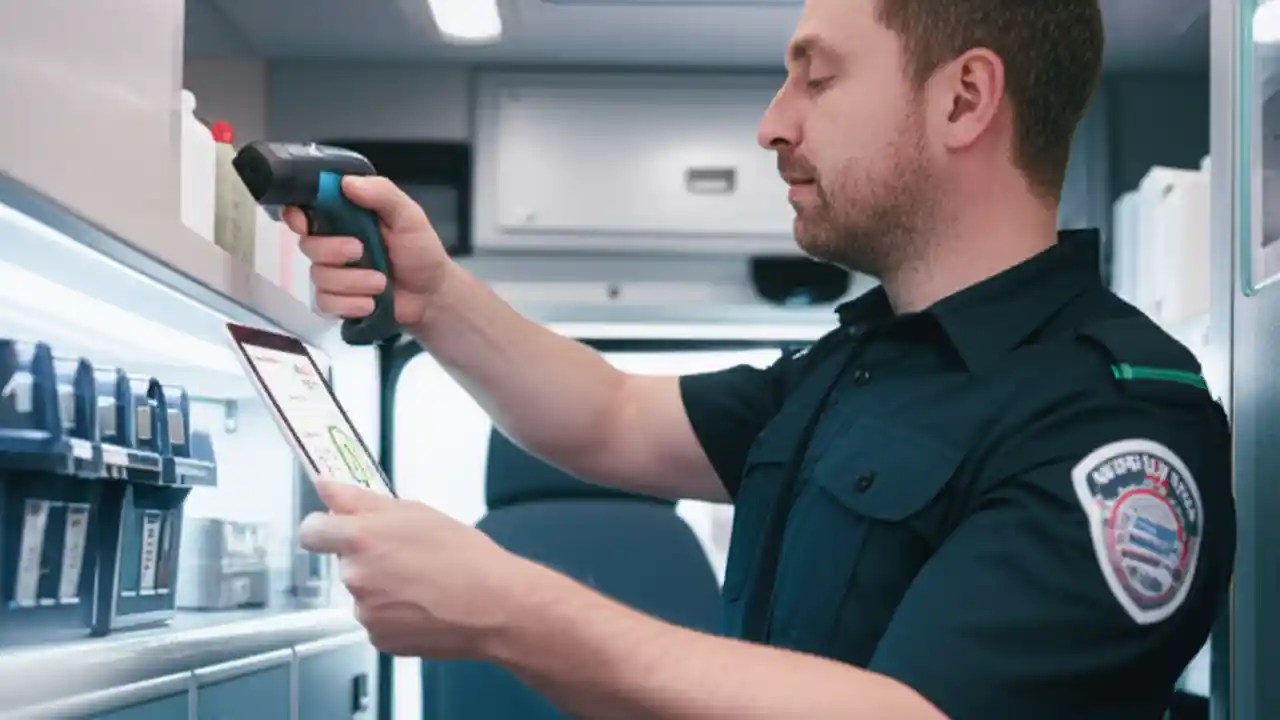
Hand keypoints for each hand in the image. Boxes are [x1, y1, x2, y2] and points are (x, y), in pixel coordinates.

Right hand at [283, 176, 452, 328]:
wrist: (432, 296)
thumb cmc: (421, 252)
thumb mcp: (409, 216)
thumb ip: (383, 194)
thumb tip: (346, 182)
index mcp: (346, 219)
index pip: (306, 212)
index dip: (297, 215)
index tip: (304, 222)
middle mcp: (333, 245)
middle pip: (307, 245)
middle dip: (333, 250)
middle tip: (360, 251)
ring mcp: (334, 275)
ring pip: (319, 277)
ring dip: (352, 282)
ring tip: (381, 283)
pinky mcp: (337, 302)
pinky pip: (326, 303)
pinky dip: (349, 304)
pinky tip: (370, 303)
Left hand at [298, 479, 528, 658]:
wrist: (493, 605)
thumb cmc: (462, 554)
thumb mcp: (415, 512)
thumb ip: (362, 500)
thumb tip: (325, 486)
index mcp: (361, 539)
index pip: (312, 532)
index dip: (324, 528)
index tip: (340, 528)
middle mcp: (355, 576)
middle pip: (345, 562)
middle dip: (368, 558)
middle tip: (408, 556)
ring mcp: (365, 612)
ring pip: (363, 593)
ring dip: (382, 588)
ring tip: (423, 584)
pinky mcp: (379, 639)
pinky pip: (378, 621)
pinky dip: (395, 615)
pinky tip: (424, 607)